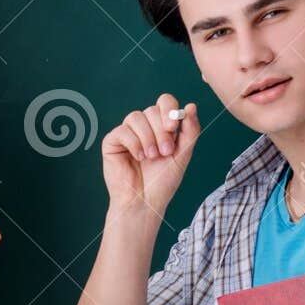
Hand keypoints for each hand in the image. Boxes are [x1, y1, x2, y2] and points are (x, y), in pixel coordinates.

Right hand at [102, 95, 200, 216]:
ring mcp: (127, 133)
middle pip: (152, 110)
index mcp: (161, 126)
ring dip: (148, 137)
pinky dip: (134, 143)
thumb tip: (191, 106)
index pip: (165, 102)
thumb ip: (190, 130)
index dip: (169, 110)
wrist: (145, 201)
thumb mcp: (183, 153)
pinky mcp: (112, 142)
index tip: (174, 128)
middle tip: (165, 151)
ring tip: (152, 157)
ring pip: (136, 117)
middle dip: (161, 130)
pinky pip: (122, 131)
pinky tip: (139, 157)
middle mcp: (144, 127)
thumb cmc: (163, 181)